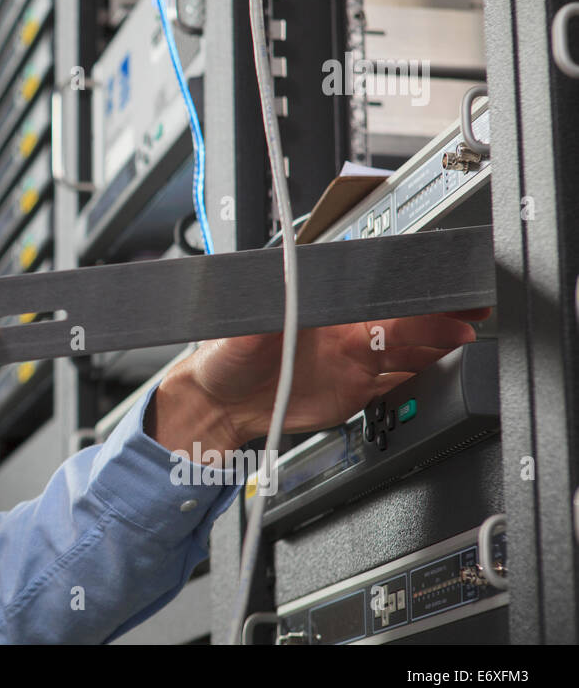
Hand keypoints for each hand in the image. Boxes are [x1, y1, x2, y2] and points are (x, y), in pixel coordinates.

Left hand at [152, 308, 491, 452]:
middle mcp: (344, 334)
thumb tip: (278, 284)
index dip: (406, 294)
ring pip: (407, 352)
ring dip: (437, 347)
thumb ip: (268, 308)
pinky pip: (395, 385)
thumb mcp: (242, 326)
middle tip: (467, 318)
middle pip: (403, 323)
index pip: (375, 296)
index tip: (433, 292)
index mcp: (324, 310)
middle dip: (438, 318)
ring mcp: (352, 363)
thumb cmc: (223, 355)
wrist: (219, 404)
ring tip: (464, 341)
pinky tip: (439, 374)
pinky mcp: (353, 393)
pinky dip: (420, 380)